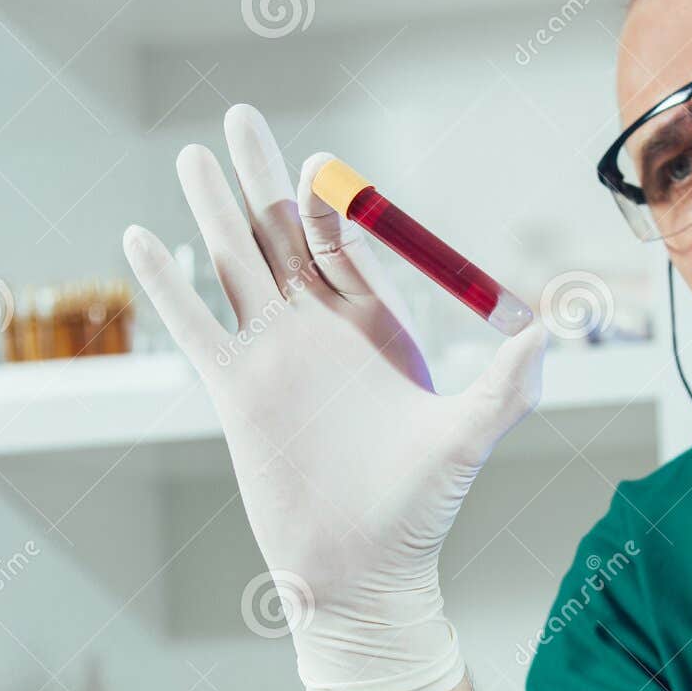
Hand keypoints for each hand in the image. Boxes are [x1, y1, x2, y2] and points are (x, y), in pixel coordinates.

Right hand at [122, 104, 546, 690]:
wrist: (364, 573)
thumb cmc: (422, 510)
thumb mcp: (468, 436)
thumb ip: (506, 381)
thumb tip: (552, 324)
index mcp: (374, 327)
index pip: (347, 243)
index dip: (333, 200)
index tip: (323, 163)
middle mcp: (319, 332)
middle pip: (282, 236)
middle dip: (261, 176)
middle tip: (239, 117)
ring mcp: (273, 358)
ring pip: (234, 266)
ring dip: (211, 211)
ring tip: (193, 156)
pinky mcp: (235, 392)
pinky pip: (193, 326)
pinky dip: (165, 286)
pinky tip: (138, 240)